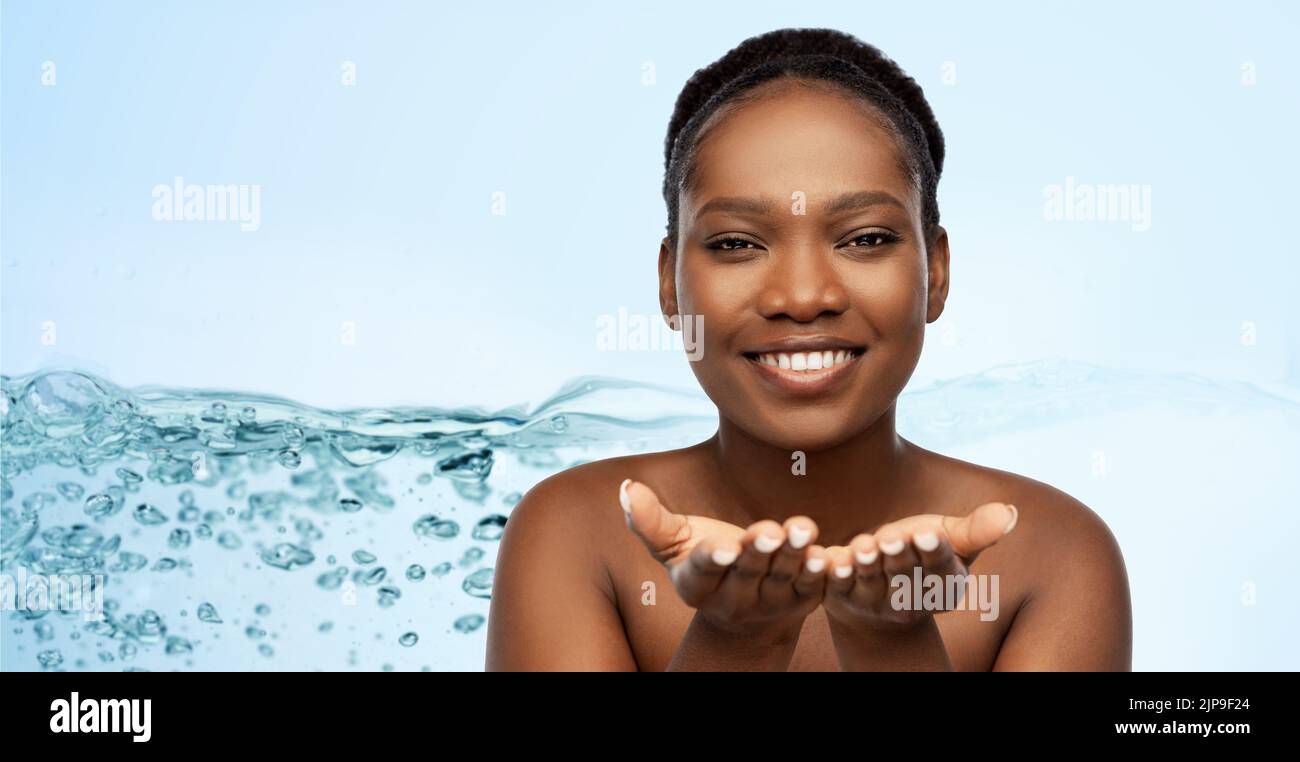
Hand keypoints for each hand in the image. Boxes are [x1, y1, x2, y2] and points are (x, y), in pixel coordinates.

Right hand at [619, 478, 828, 641]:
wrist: (746, 615)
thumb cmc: (706, 564)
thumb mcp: (674, 545)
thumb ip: (651, 521)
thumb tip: (627, 487)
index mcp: (697, 585)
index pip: (703, 570)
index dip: (713, 558)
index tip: (723, 546)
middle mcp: (733, 600)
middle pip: (747, 572)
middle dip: (758, 550)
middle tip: (768, 529)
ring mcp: (769, 603)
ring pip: (782, 576)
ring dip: (793, 553)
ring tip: (801, 528)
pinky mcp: (802, 601)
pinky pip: (812, 586)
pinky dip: (818, 571)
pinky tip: (824, 554)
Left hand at [822, 502, 1017, 630]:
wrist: (880, 591)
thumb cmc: (920, 553)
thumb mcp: (950, 540)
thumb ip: (975, 530)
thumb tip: (1010, 512)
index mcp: (943, 585)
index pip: (941, 568)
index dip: (934, 552)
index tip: (930, 534)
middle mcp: (910, 600)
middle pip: (905, 575)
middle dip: (899, 557)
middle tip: (893, 538)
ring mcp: (875, 602)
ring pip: (871, 582)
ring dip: (867, 565)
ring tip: (864, 546)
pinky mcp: (842, 598)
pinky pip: (838, 586)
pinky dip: (836, 574)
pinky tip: (833, 558)